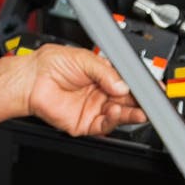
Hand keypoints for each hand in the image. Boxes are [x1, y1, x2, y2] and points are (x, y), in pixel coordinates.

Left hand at [25, 43, 146, 136]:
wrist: (31, 80)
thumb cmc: (51, 65)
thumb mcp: (83, 59)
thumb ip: (105, 71)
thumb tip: (123, 84)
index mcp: (103, 75)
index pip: (128, 82)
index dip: (141, 86)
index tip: (153, 88)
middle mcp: (100, 92)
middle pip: (128, 100)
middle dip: (141, 102)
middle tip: (151, 102)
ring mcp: (94, 108)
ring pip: (120, 114)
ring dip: (132, 113)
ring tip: (139, 110)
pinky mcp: (86, 123)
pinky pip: (105, 125)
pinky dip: (114, 120)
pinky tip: (116, 111)